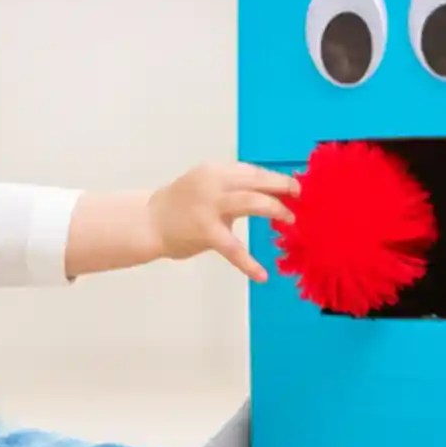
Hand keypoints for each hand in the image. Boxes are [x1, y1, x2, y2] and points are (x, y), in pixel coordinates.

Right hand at [148, 162, 298, 280]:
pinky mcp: (205, 231)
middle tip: (299, 196)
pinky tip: (261, 275)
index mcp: (213, 171)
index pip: (251, 171)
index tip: (291, 187)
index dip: (274, 179)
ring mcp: (208, 207)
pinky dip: (249, 263)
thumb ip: (230, 187)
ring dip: (275, 209)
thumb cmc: (179, 206)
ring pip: (251, 202)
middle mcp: (212, 183)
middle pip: (256, 181)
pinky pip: (233, 248)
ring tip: (290, 220)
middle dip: (281, 187)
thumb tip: (266, 192)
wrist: (147, 223)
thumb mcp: (203, 186)